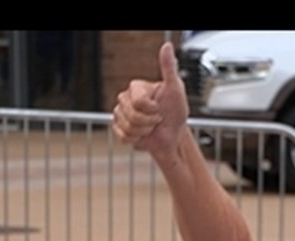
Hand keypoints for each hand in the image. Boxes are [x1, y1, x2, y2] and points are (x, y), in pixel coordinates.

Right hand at [112, 42, 188, 157]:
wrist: (173, 135)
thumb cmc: (175, 113)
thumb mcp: (175, 89)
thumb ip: (168, 68)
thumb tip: (167, 47)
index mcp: (136, 87)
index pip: (138, 102)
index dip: (152, 110)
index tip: (160, 108)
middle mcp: (125, 98)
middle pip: (132, 115)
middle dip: (149, 122)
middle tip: (157, 119)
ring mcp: (120, 113)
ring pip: (128, 127)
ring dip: (144, 131)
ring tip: (151, 126)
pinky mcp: (119, 129)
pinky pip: (123, 136)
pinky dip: (136, 139)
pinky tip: (143, 134)